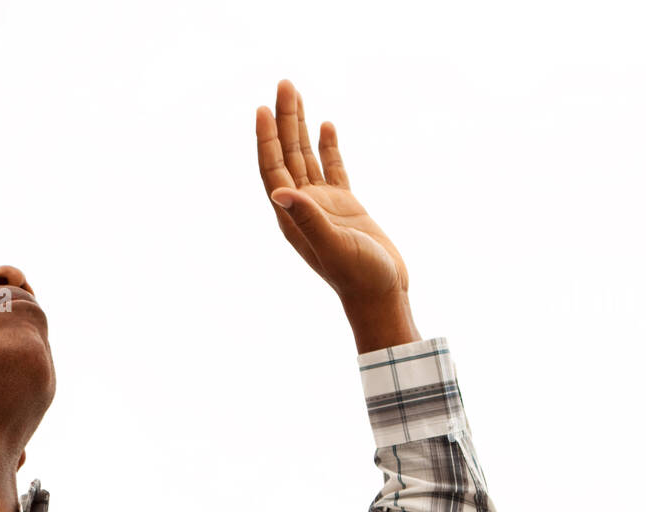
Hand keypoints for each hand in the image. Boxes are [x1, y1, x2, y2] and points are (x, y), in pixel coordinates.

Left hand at [256, 79, 420, 351]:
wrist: (381, 295)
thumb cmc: (358, 277)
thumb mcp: (333, 247)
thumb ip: (308, 219)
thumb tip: (280, 192)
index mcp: (292, 216)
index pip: (273, 169)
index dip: (267, 139)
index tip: (264, 108)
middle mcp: (303, 207)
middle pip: (287, 155)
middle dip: (284, 120)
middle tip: (284, 84)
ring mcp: (324, 206)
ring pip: (307, 157)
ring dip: (301, 127)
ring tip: (296, 93)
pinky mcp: (346, 207)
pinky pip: (332, 169)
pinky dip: (328, 147)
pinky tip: (327, 125)